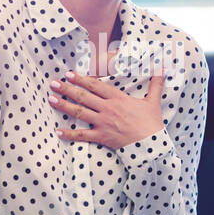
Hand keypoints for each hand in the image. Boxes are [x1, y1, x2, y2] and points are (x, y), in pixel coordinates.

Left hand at [49, 70, 164, 149]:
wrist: (151, 145)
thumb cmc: (152, 123)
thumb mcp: (153, 101)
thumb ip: (155, 84)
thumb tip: (162, 69)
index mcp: (118, 98)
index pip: (96, 86)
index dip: (82, 79)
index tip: (70, 74)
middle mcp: (107, 109)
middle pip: (84, 96)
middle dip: (67, 89)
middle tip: (54, 83)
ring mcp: (103, 123)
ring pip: (80, 112)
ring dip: (64, 105)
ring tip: (51, 99)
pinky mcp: (101, 137)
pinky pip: (82, 135)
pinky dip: (70, 134)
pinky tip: (58, 132)